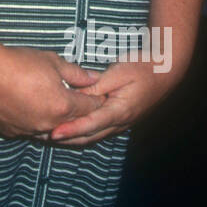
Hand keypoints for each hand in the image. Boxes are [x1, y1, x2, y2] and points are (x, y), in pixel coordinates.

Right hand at [0, 46, 105, 140]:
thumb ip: (76, 73)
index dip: (96, 100)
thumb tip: (94, 78)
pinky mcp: (12, 133)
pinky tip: (31, 113)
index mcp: (63, 106)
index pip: (90, 107)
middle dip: (79, 114)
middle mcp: (49, 123)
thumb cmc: (18, 63)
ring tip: (55, 109)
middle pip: (73, 123)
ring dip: (57, 123)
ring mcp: (30, 130)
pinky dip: (35, 124)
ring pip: (52, 131)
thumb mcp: (52, 62)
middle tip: (79, 103)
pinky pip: (30, 132)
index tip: (98, 95)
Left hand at [49, 58, 174, 146]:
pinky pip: (96, 130)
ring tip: (48, 135)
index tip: (54, 133)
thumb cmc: (142, 68)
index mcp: (120, 110)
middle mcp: (120, 122)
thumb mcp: (118, 72)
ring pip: (92, 136)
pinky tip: (65, 128)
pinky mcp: (117, 121)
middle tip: (42, 135)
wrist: (165, 72)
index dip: (71, 129)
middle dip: (66, 138)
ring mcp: (119, 124)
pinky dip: (80, 132)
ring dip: (71, 137)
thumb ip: (96, 85)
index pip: (91, 124)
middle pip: (89, 136)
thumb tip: (76, 94)